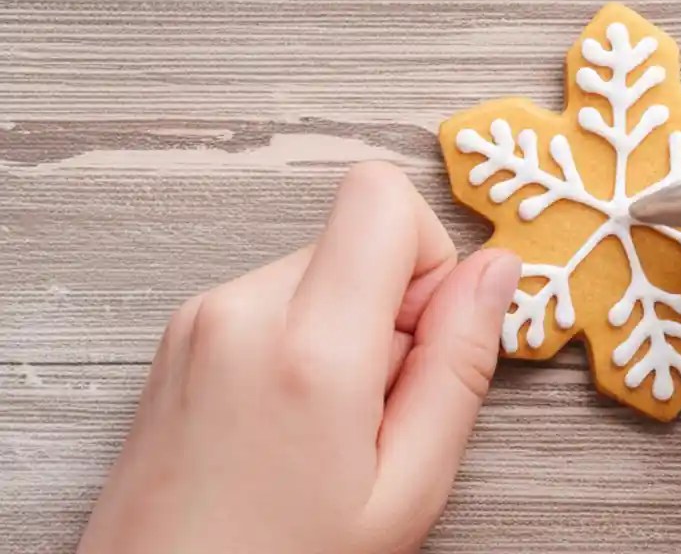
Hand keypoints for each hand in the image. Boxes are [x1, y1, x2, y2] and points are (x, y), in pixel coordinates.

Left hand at [78, 162, 521, 553]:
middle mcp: (239, 312)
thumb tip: (494, 272)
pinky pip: (274, 302)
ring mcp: (199, 321)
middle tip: (374, 414)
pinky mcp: (180, 338)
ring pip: (319, 273)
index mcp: (306, 347)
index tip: (426, 339)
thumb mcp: (405, 488)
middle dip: (391, 311)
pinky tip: (289, 428)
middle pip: (356, 239)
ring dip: (346, 335)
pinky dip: (302, 348)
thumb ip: (458, 366)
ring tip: (325, 432)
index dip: (430, 257)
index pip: (380, 196)